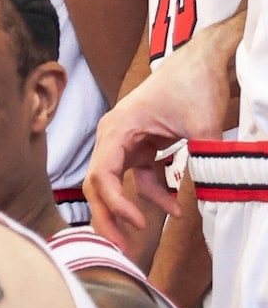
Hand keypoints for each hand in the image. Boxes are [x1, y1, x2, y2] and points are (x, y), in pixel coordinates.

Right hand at [85, 10, 240, 246]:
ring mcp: (123, 141)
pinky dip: (153, 195)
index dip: (115, 205)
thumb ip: (204, 162)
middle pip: (97, 185)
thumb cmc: (195, 83)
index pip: (101, 176)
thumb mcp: (203, 125)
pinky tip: (175, 208)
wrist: (203, 58)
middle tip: (120, 248)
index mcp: (117, 129)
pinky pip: (137, 178)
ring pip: (113, 185)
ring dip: (126, 212)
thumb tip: (210, 200)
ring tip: (135, 240)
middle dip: (107, 218)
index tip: (138, 225)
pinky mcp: (138, 145)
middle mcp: (112, 137)